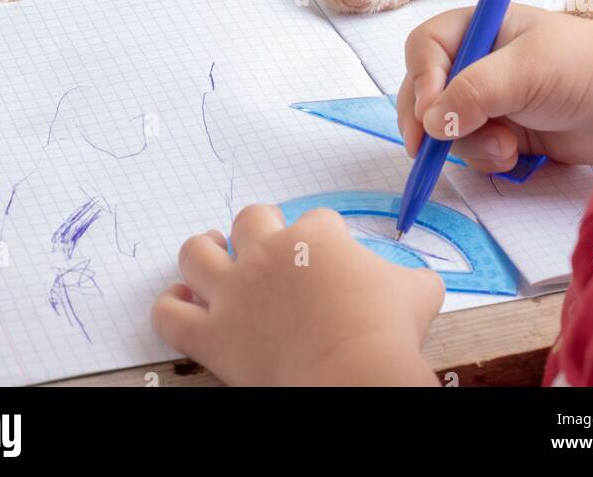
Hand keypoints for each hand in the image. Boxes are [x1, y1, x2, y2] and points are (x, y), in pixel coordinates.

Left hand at [152, 204, 443, 386]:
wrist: (353, 375)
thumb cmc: (385, 333)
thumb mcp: (416, 294)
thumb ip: (413, 278)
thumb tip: (423, 281)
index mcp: (316, 236)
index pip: (317, 220)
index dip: (322, 238)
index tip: (328, 259)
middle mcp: (268, 252)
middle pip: (250, 217)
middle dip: (259, 229)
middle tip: (267, 250)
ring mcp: (235, 291)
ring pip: (196, 251)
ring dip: (202, 252)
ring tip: (210, 257)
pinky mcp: (212, 334)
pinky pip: (169, 313)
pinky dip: (170, 306)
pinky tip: (181, 305)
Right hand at [397, 4, 592, 170]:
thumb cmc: (583, 67)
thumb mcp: (525, 71)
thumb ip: (474, 92)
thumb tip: (431, 123)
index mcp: (479, 28)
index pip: (425, 48)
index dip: (420, 80)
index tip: (430, 115)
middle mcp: (478, 61)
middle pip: (426, 91)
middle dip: (433, 122)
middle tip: (428, 150)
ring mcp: (491, 99)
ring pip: (448, 127)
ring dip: (469, 143)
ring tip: (507, 148)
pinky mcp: (506, 133)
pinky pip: (474, 150)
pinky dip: (488, 158)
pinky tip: (516, 156)